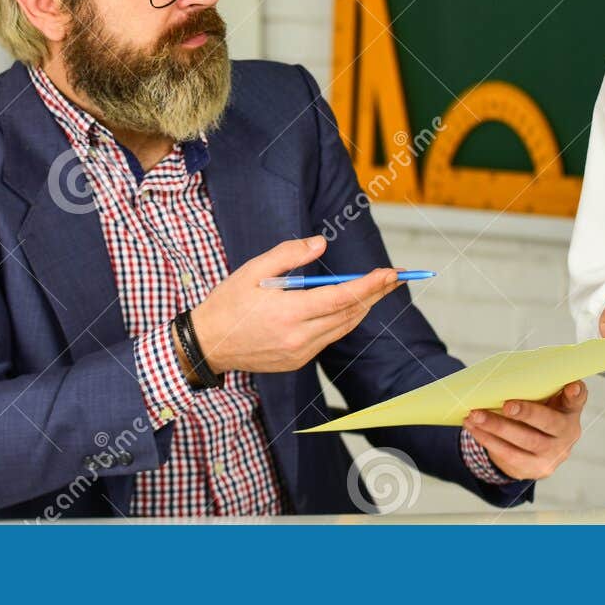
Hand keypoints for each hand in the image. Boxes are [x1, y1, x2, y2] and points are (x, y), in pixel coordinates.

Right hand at [190, 235, 400, 374]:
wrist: (208, 344)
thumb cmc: (228, 303)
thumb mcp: (253, 270)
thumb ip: (289, 255)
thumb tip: (321, 244)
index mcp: (288, 312)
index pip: (340, 298)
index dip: (369, 285)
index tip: (389, 273)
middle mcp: (298, 337)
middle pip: (349, 314)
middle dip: (375, 294)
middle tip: (396, 277)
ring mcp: (299, 353)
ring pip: (343, 328)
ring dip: (363, 307)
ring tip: (379, 288)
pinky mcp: (297, 361)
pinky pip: (328, 338)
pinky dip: (343, 320)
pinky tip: (349, 306)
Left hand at [464, 382, 587, 480]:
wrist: (534, 454)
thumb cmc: (536, 416)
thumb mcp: (543, 403)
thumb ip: (536, 389)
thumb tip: (503, 373)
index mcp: (569, 412)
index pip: (577, 401)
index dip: (575, 393)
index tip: (572, 385)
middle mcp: (566, 434)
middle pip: (548, 423)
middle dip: (527, 412)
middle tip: (506, 404)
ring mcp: (552, 454)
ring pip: (524, 441)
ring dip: (497, 426)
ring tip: (475, 414)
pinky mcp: (534, 468)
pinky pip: (508, 454)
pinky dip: (488, 439)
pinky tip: (473, 427)